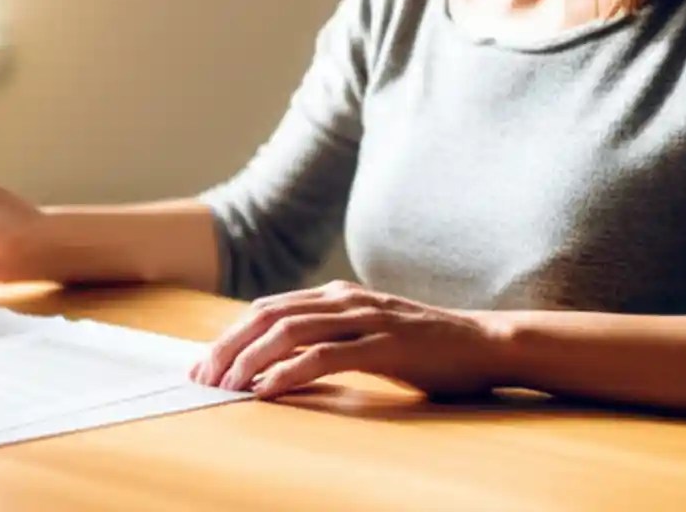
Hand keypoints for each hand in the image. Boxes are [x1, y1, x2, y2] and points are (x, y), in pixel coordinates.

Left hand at [189, 280, 504, 398]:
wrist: (484, 344)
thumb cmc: (423, 347)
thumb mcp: (367, 334)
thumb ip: (328, 338)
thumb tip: (277, 363)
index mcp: (336, 295)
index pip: (268, 309)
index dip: (230, 335)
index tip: (203, 364)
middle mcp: (345, 300)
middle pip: (268, 316)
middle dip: (228, 346)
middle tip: (202, 377)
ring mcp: (365, 319)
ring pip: (290, 332)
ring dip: (251, 359)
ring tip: (226, 384)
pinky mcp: (385, 345)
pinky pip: (327, 357)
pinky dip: (290, 372)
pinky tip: (268, 389)